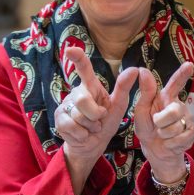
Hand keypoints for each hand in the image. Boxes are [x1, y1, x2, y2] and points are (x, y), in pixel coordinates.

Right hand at [56, 47, 137, 192]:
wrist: (93, 144)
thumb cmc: (106, 123)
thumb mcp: (119, 106)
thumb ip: (124, 88)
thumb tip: (135, 69)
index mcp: (91, 87)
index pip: (84, 69)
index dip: (78, 58)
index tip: (71, 50)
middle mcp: (76, 93)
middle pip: (83, 99)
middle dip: (96, 114)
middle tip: (99, 120)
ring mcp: (65, 106)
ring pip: (78, 115)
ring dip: (90, 126)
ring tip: (91, 127)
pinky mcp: (58, 120)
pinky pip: (71, 126)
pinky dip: (82, 134)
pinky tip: (82, 134)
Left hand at [133, 63, 193, 183]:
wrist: (156, 151)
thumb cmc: (148, 128)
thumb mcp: (141, 112)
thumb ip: (145, 93)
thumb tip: (143, 70)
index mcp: (165, 98)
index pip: (175, 84)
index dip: (182, 74)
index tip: (188, 65)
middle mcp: (179, 105)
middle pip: (174, 111)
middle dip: (162, 121)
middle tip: (157, 126)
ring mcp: (187, 119)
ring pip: (176, 127)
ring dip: (164, 135)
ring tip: (163, 135)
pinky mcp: (192, 132)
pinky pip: (181, 138)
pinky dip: (171, 143)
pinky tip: (170, 142)